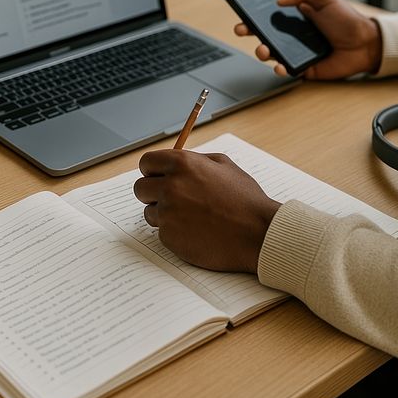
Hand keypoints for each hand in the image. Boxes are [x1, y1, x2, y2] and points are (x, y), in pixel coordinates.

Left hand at [133, 150, 279, 272]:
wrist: (257, 233)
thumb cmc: (245, 199)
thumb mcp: (224, 166)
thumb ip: (195, 160)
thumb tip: (174, 162)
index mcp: (183, 164)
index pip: (146, 162)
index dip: (152, 170)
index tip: (157, 177)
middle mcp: (170, 186)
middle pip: (140, 188)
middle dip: (152, 192)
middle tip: (171, 198)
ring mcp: (168, 213)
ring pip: (150, 211)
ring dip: (164, 214)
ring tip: (192, 217)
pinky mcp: (169, 237)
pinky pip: (162, 232)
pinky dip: (175, 232)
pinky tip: (197, 231)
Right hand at [235, 0, 382, 79]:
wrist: (365, 43)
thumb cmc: (347, 19)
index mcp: (295, 16)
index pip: (269, 14)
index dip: (254, 13)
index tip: (242, 11)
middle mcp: (293, 34)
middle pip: (264, 33)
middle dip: (249, 31)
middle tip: (242, 30)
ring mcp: (297, 51)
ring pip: (272, 53)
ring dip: (262, 51)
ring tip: (263, 49)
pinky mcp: (304, 68)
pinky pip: (287, 70)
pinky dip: (280, 69)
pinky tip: (279, 65)